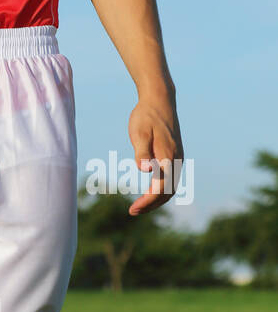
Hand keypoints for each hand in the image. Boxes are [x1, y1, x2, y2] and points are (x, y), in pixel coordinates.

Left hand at [127, 92, 182, 214]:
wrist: (160, 99)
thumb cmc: (146, 115)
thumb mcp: (139, 132)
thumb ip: (142, 152)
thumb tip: (145, 170)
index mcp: (168, 157)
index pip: (160, 188)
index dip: (148, 202)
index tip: (133, 210)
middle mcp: (176, 160)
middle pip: (168, 192)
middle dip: (152, 205)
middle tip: (133, 212)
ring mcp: (178, 158)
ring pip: (171, 187)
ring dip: (157, 199)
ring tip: (140, 206)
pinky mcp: (175, 155)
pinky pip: (171, 178)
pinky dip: (161, 189)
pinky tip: (148, 190)